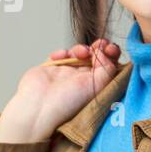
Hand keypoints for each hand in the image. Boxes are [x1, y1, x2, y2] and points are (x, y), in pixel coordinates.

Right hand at [0, 39, 121, 142]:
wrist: (38, 107)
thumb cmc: (67, 103)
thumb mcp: (97, 87)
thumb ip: (107, 68)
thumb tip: (103, 51)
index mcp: (95, 87)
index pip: (108, 68)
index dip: (111, 55)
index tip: (110, 49)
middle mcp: (82, 81)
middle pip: (95, 58)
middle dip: (98, 48)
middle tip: (100, 44)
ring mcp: (66, 74)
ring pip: (78, 54)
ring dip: (80, 49)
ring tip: (80, 53)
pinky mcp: (51, 69)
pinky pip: (59, 55)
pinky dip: (61, 53)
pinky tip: (60, 57)